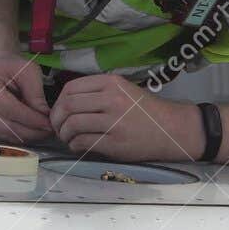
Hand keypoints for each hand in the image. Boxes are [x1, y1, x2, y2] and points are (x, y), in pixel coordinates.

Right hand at [0, 54, 53, 144]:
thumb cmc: (11, 67)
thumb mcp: (28, 71)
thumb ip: (35, 93)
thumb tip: (44, 116)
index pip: (10, 109)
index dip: (31, 118)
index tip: (48, 122)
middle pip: (8, 126)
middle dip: (32, 130)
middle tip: (50, 128)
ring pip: (9, 135)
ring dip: (29, 135)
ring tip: (44, 128)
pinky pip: (7, 137)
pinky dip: (23, 135)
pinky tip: (34, 128)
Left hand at [49, 74, 200, 161]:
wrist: (171, 129)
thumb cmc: (145, 110)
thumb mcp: (123, 89)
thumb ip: (97, 91)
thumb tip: (66, 102)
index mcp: (111, 83)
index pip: (71, 88)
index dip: (58, 101)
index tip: (59, 111)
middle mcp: (111, 99)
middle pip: (68, 106)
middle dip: (57, 119)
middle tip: (58, 127)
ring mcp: (113, 121)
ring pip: (73, 124)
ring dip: (64, 134)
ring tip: (67, 138)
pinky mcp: (115, 142)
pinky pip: (83, 142)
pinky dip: (74, 145)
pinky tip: (77, 146)